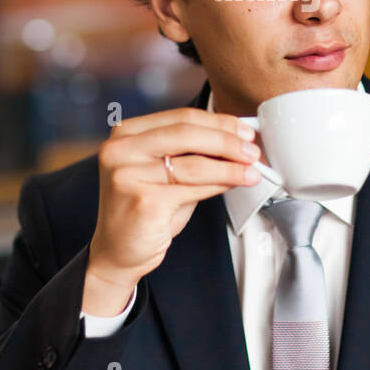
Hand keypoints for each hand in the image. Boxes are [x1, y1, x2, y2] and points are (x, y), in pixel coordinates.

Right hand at [82, 108, 261, 314]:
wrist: (117, 252)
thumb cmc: (144, 211)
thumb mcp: (166, 174)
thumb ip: (194, 155)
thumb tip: (236, 144)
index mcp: (126, 134)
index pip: (180, 118)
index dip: (218, 122)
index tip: (243, 130)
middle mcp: (121, 150)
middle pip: (186, 134)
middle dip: (227, 141)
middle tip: (251, 150)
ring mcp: (128, 175)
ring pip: (193, 164)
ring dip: (229, 167)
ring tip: (251, 170)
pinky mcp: (142, 201)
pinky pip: (192, 189)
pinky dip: (219, 185)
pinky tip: (233, 184)